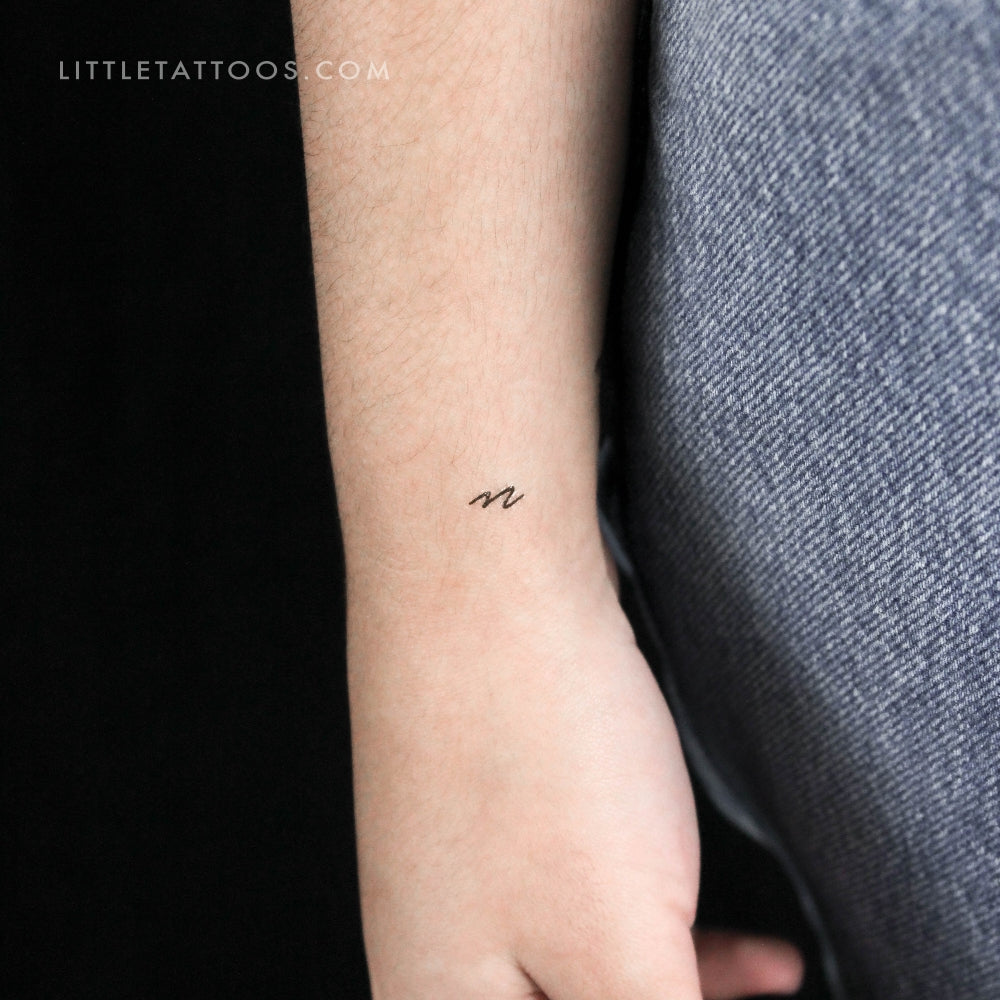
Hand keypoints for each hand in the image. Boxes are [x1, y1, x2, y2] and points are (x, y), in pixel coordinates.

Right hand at [348, 579, 803, 999]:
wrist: (482, 570)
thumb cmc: (539, 752)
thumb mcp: (617, 944)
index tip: (716, 993)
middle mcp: (429, 938)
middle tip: (750, 993)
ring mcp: (454, 857)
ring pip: (574, 955)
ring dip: (672, 968)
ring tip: (764, 969)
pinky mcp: (483, 795)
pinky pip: (567, 884)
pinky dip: (644, 904)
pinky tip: (693, 886)